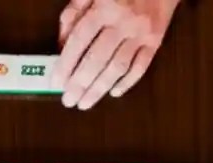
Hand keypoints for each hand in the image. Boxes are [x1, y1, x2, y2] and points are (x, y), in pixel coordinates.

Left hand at [55, 0, 179, 109]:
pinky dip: (127, 82)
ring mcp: (141, 32)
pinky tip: (113, 92)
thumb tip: (61, 43)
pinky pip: (141, 66)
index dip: (66, 64)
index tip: (56, 82)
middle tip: (68, 100)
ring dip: (100, 88)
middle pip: (98, 58)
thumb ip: (74, 12)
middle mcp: (123, 21)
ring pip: (118, 67)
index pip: (79, 40)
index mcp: (104, 6)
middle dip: (80, 83)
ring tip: (85, 102)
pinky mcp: (155, 40)